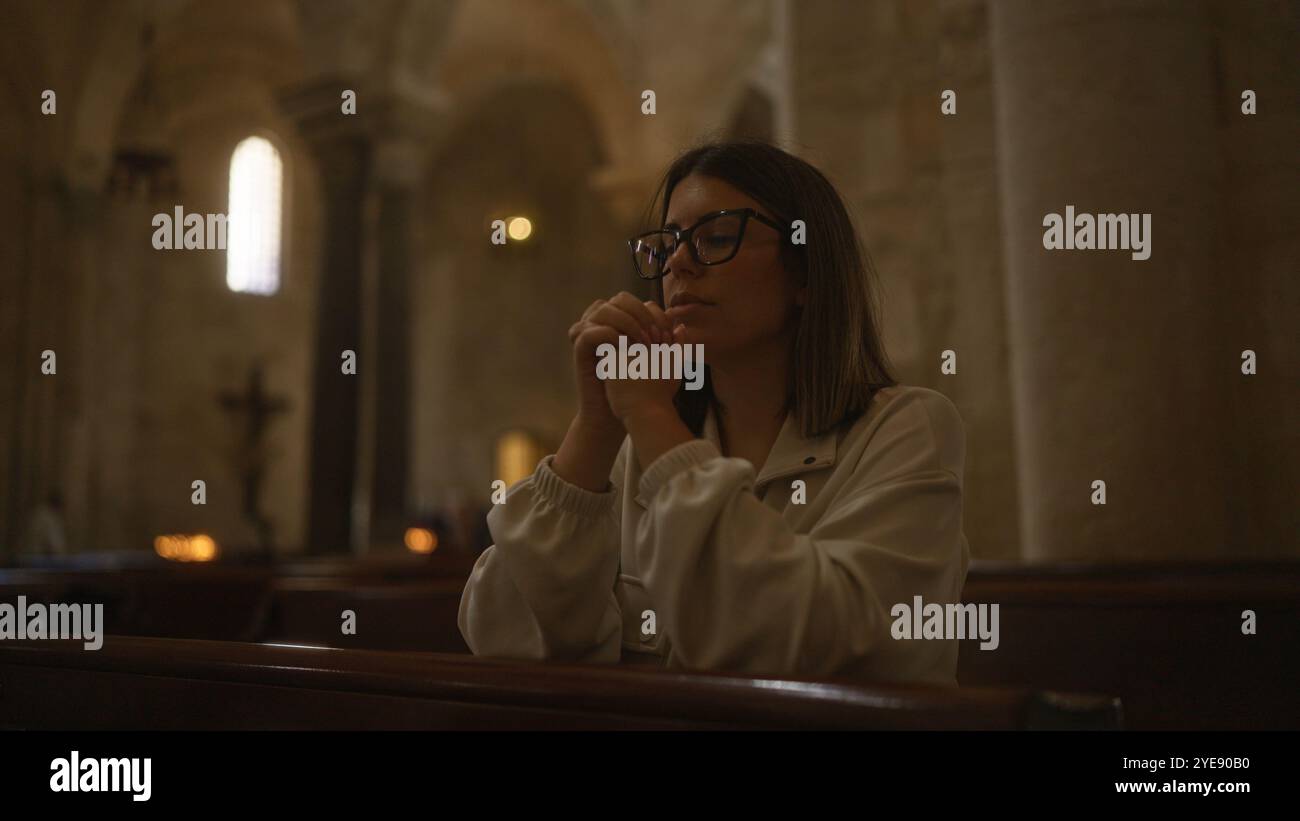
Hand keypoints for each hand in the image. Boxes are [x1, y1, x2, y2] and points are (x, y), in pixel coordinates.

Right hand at [567, 291, 674, 430]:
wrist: (615, 415)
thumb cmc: (639, 391)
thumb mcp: (661, 366)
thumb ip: (673, 347)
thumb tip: (680, 327)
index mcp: (623, 324)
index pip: (638, 302)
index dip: (656, 314)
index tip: (669, 335)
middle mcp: (605, 324)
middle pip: (620, 299)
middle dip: (641, 314)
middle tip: (655, 337)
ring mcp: (590, 335)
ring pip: (602, 309)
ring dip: (626, 322)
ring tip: (641, 343)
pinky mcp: (579, 350)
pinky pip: (588, 331)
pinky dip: (607, 335)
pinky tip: (624, 349)